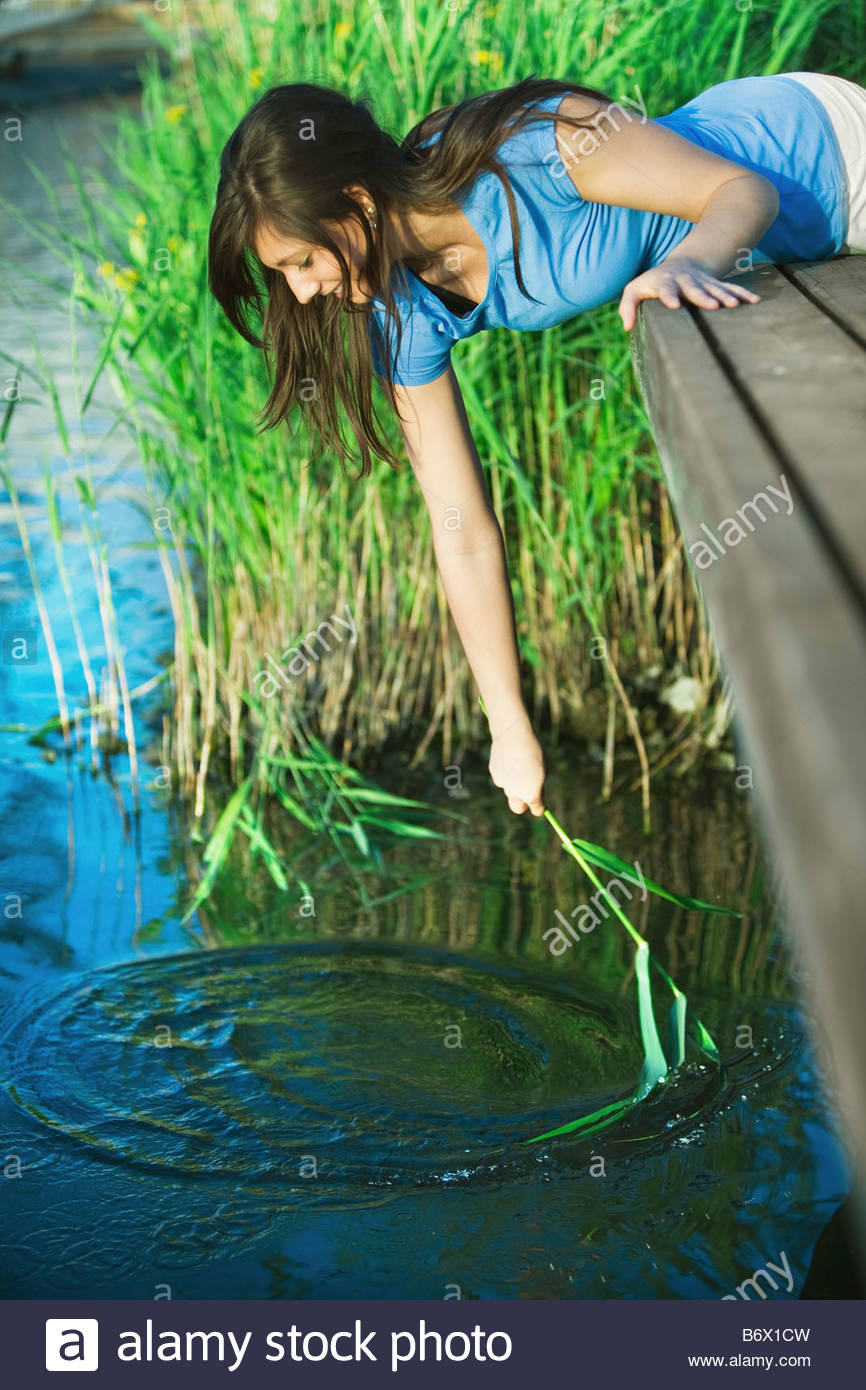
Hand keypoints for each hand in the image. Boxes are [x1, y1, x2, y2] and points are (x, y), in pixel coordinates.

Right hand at [488, 713, 545, 815]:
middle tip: (528, 793)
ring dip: (514, 783)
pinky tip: (509, 757)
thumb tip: (536, 791)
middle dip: (522, 804)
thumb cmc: (534, 750)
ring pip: (509, 789)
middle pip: (517, 808)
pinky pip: (502, 777)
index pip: (537, 810)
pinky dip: (507, 772)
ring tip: (520, 763)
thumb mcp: (543, 768)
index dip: (540, 808)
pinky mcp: (494, 773)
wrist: (513, 735)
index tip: (542, 805)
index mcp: (531, 794)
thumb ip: (538, 783)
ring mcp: (502, 784)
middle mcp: (515, 793)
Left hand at [618, 256, 759, 331]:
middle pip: (695, 289)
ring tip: (734, 305)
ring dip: (725, 295)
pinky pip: (731, 288)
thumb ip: (628, 306)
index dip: (670, 296)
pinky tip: (754, 301)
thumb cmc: (652, 283)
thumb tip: (627, 327)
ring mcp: (703, 282)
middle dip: (703, 296)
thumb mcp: (634, 290)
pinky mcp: (715, 285)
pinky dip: (742, 294)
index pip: (666, 289)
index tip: (674, 305)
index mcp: (666, 282)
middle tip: (712, 305)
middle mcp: (686, 281)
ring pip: (715, 288)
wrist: (679, 266)